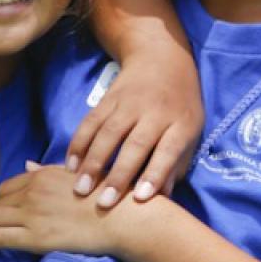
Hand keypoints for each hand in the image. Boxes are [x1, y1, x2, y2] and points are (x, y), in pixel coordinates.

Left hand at [0, 164, 136, 257]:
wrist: (122, 218)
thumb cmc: (107, 195)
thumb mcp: (77, 175)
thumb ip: (48, 171)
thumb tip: (26, 166)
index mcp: (42, 176)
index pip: (8, 186)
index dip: (1, 199)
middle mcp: (31, 192)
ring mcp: (31, 215)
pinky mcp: (33, 238)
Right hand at [66, 43, 202, 205]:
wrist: (161, 58)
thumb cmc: (180, 105)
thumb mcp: (190, 131)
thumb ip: (176, 164)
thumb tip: (163, 199)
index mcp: (180, 123)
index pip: (168, 150)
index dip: (155, 173)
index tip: (141, 197)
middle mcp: (154, 113)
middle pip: (135, 144)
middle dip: (118, 175)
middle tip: (103, 203)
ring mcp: (129, 104)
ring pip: (108, 133)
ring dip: (92, 162)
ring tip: (80, 188)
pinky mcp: (108, 98)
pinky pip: (90, 122)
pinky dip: (78, 143)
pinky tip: (70, 165)